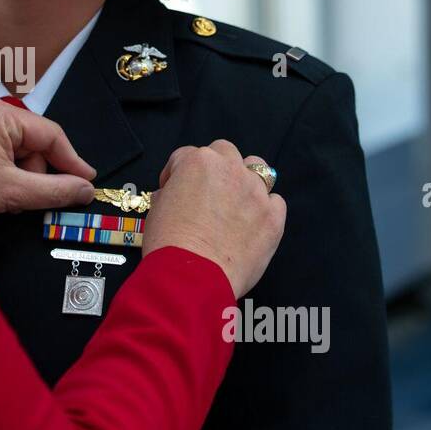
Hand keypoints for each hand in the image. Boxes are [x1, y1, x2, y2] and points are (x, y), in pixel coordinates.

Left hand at [0, 97, 96, 225]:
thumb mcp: (11, 192)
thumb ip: (54, 190)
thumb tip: (85, 189)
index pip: (50, 134)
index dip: (71, 161)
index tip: (87, 182)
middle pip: (28, 141)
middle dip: (33, 173)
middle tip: (25, 201)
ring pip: (6, 148)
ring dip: (12, 175)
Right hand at [142, 140, 285, 298]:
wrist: (191, 277)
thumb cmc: (168, 244)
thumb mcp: (155, 209)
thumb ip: (170, 192)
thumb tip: (174, 194)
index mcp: (197, 162)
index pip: (185, 156)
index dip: (176, 174)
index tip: (174, 189)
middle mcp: (229, 169)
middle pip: (224, 152)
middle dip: (214, 168)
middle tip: (206, 193)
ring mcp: (255, 192)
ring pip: (256, 169)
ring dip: (245, 180)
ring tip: (235, 204)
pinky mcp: (273, 217)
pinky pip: (275, 202)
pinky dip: (265, 209)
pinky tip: (251, 225)